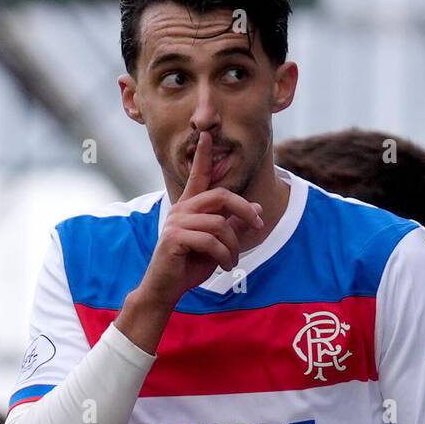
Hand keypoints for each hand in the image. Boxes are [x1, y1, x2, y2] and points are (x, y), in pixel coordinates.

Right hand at [138, 131, 263, 308]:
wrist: (166, 289)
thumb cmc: (189, 266)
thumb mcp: (218, 245)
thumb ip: (233, 225)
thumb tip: (255, 209)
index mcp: (189, 207)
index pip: (198, 176)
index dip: (203, 155)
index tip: (207, 134)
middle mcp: (181, 209)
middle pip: (221, 196)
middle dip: (244, 210)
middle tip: (258, 225)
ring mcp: (176, 222)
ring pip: (219, 224)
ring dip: (233, 246)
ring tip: (232, 262)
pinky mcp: (174, 238)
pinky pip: (209, 241)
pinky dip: (223, 256)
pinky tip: (224, 267)